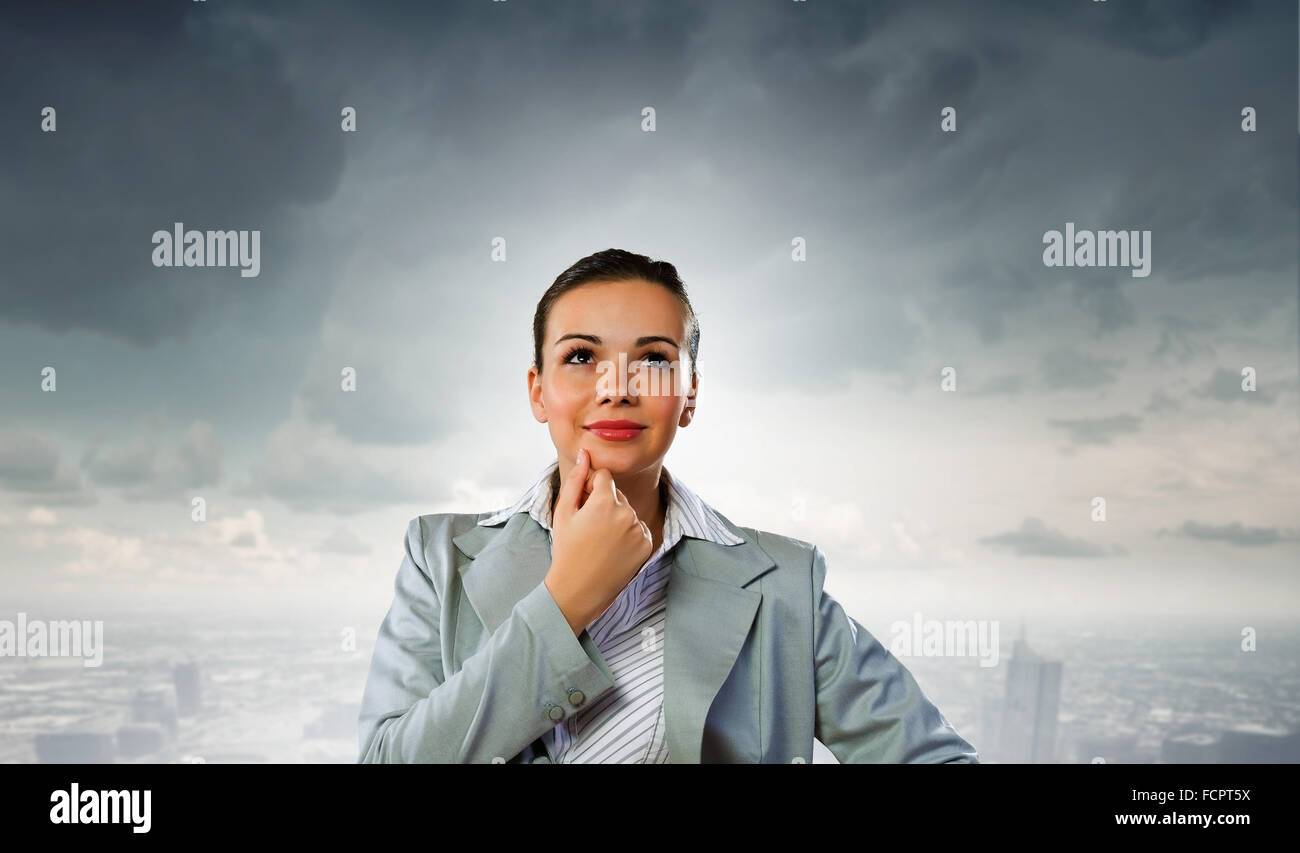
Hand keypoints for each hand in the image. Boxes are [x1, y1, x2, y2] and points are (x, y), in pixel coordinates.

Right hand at [544, 448, 653, 634]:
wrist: (579, 590)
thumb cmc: (566, 549)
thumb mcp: (564, 512)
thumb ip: (576, 479)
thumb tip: (585, 454)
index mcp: (604, 502)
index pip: (604, 476)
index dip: (590, 487)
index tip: (582, 505)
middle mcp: (627, 513)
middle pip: (616, 494)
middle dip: (604, 503)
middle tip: (588, 528)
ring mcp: (640, 530)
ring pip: (627, 511)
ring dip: (616, 519)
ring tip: (599, 541)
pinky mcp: (648, 544)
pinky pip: (638, 528)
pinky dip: (628, 534)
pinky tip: (612, 549)